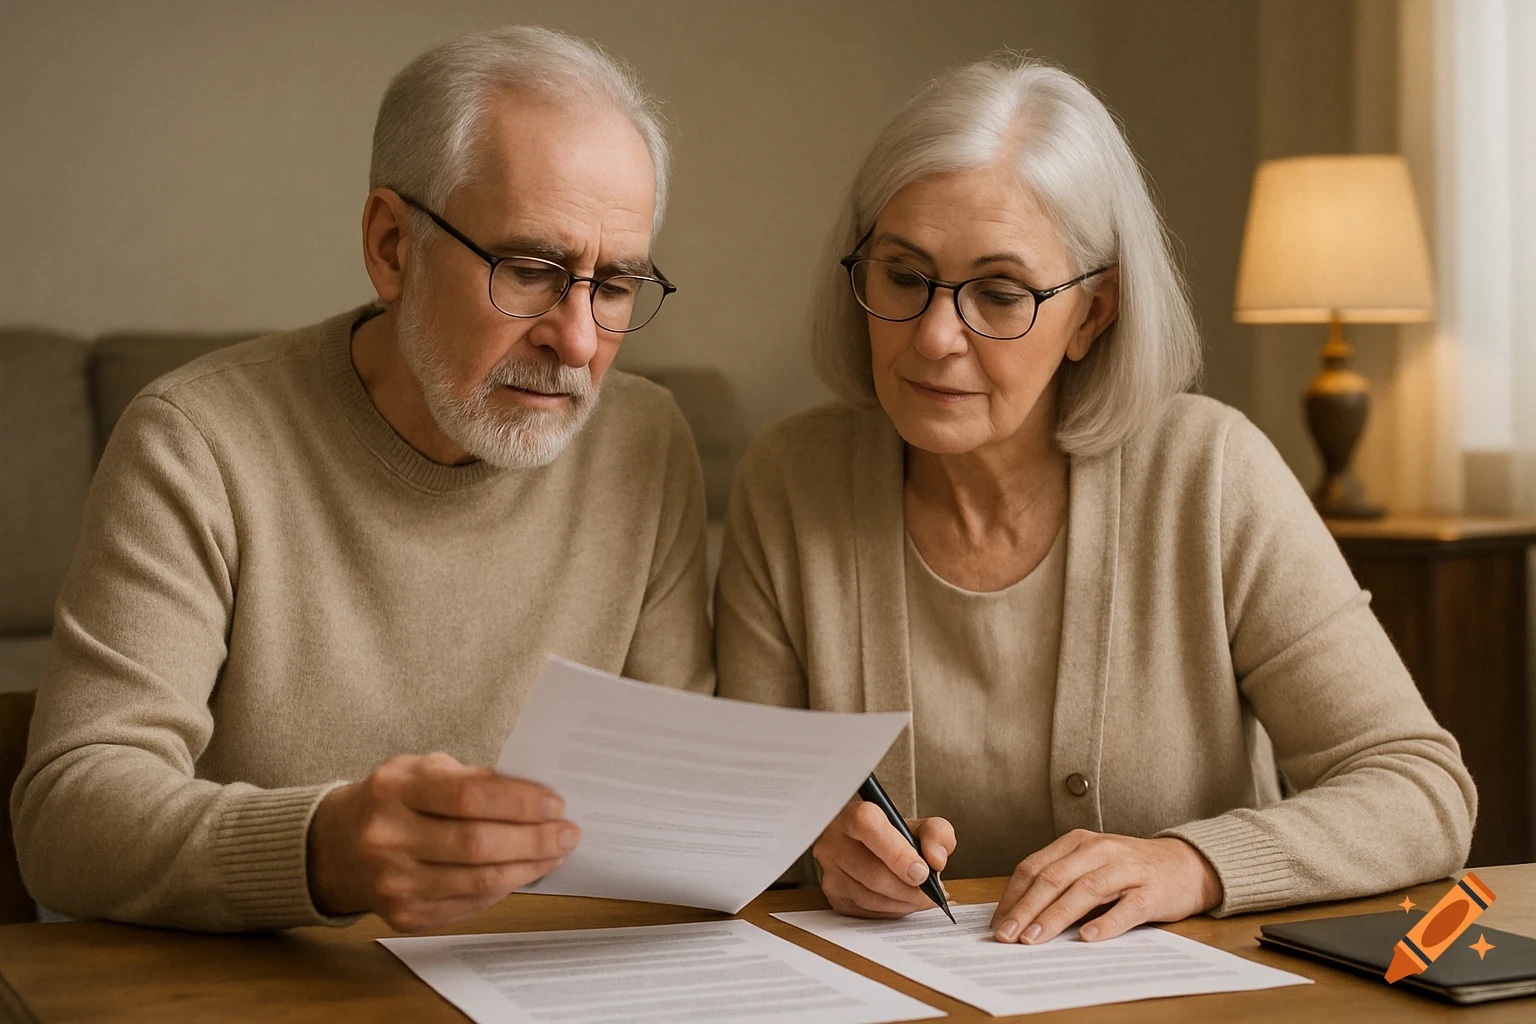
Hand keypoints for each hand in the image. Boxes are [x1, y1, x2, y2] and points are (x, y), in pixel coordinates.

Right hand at [307, 752, 577, 931]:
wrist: (338, 846)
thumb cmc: (395, 799)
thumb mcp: (423, 770)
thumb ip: (473, 778)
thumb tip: (536, 795)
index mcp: (394, 790)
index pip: (467, 796)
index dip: (518, 802)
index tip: (556, 803)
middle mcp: (387, 839)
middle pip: (477, 845)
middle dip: (533, 840)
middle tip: (569, 832)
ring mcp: (393, 884)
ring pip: (478, 881)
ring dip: (528, 867)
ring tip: (557, 851)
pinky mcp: (404, 916)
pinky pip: (470, 904)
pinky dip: (504, 887)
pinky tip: (524, 871)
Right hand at [812, 798, 955, 917]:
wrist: (870, 847)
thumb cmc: (894, 836)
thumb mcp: (920, 826)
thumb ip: (937, 834)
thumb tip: (936, 860)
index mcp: (854, 814)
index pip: (869, 827)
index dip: (897, 853)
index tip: (922, 872)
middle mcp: (834, 841)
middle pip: (872, 873)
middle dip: (909, 890)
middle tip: (932, 893)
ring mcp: (830, 870)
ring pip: (869, 897)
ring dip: (903, 903)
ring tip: (921, 897)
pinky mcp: (834, 895)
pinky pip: (866, 912)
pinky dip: (892, 911)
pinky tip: (902, 901)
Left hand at [990, 830, 1221, 943]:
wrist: (1185, 864)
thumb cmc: (1128, 869)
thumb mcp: (1090, 865)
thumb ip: (1060, 881)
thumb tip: (1018, 914)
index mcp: (1078, 843)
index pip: (1035, 867)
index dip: (1012, 896)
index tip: (996, 923)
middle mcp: (1099, 851)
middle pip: (1054, 878)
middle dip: (1026, 909)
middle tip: (1006, 936)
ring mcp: (1127, 870)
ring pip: (1085, 891)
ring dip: (1056, 917)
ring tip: (1034, 939)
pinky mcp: (1152, 892)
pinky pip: (1126, 908)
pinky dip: (1106, 923)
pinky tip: (1087, 938)